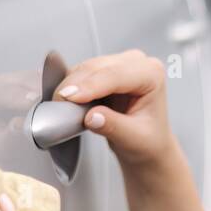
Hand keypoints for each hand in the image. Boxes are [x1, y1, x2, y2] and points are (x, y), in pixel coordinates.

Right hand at [53, 49, 172, 168]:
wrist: (148, 146)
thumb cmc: (149, 141)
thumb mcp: (134, 139)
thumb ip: (113, 126)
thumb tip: (91, 116)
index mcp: (152, 74)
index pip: (116, 75)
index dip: (90, 85)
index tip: (68, 97)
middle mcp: (137, 63)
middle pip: (97, 67)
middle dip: (75, 84)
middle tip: (58, 104)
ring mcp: (120, 64)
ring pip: (86, 68)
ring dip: (70, 84)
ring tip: (62, 106)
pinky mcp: (104, 70)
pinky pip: (80, 73)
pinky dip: (71, 85)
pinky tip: (67, 101)